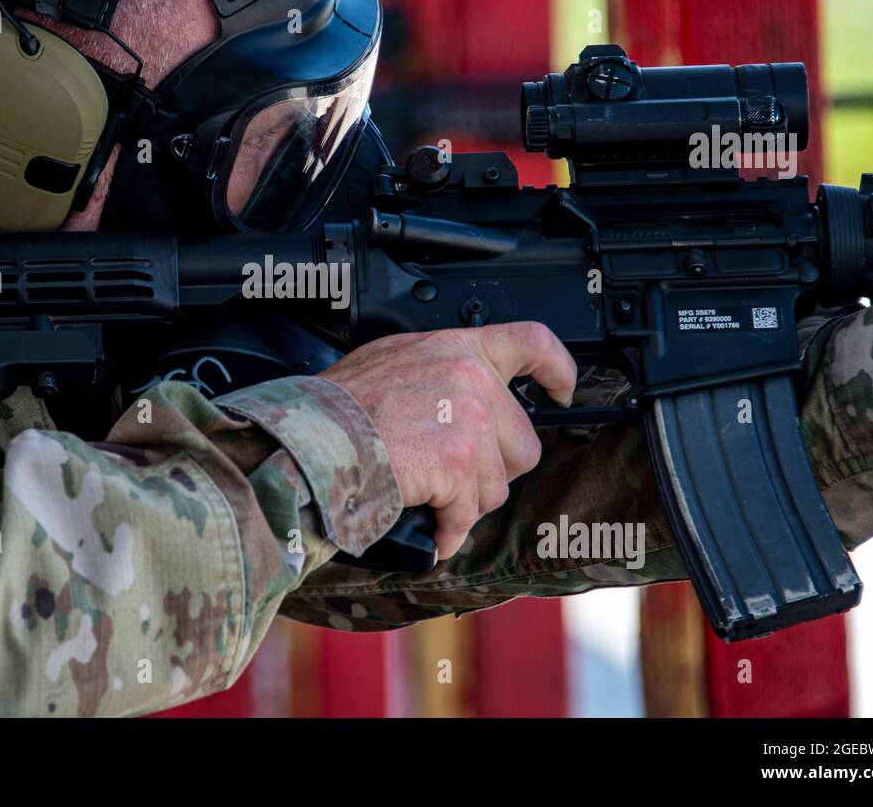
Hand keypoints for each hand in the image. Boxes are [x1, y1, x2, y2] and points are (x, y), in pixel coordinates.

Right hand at [320, 322, 576, 559]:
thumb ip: (438, 373)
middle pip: (521, 443)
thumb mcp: (391, 362)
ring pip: (496, 487)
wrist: (311, 438)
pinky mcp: (461, 464)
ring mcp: (470, 421)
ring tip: (420, 490)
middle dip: (489, 470)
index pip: (531, 343)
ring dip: (462, 501)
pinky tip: (426, 526)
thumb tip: (462, 403)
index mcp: (456, 348)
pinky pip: (469, 514)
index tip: (561, 391)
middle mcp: (471, 379)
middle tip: (446, 473)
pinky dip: (446, 529)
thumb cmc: (335, 408)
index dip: (556, 370)